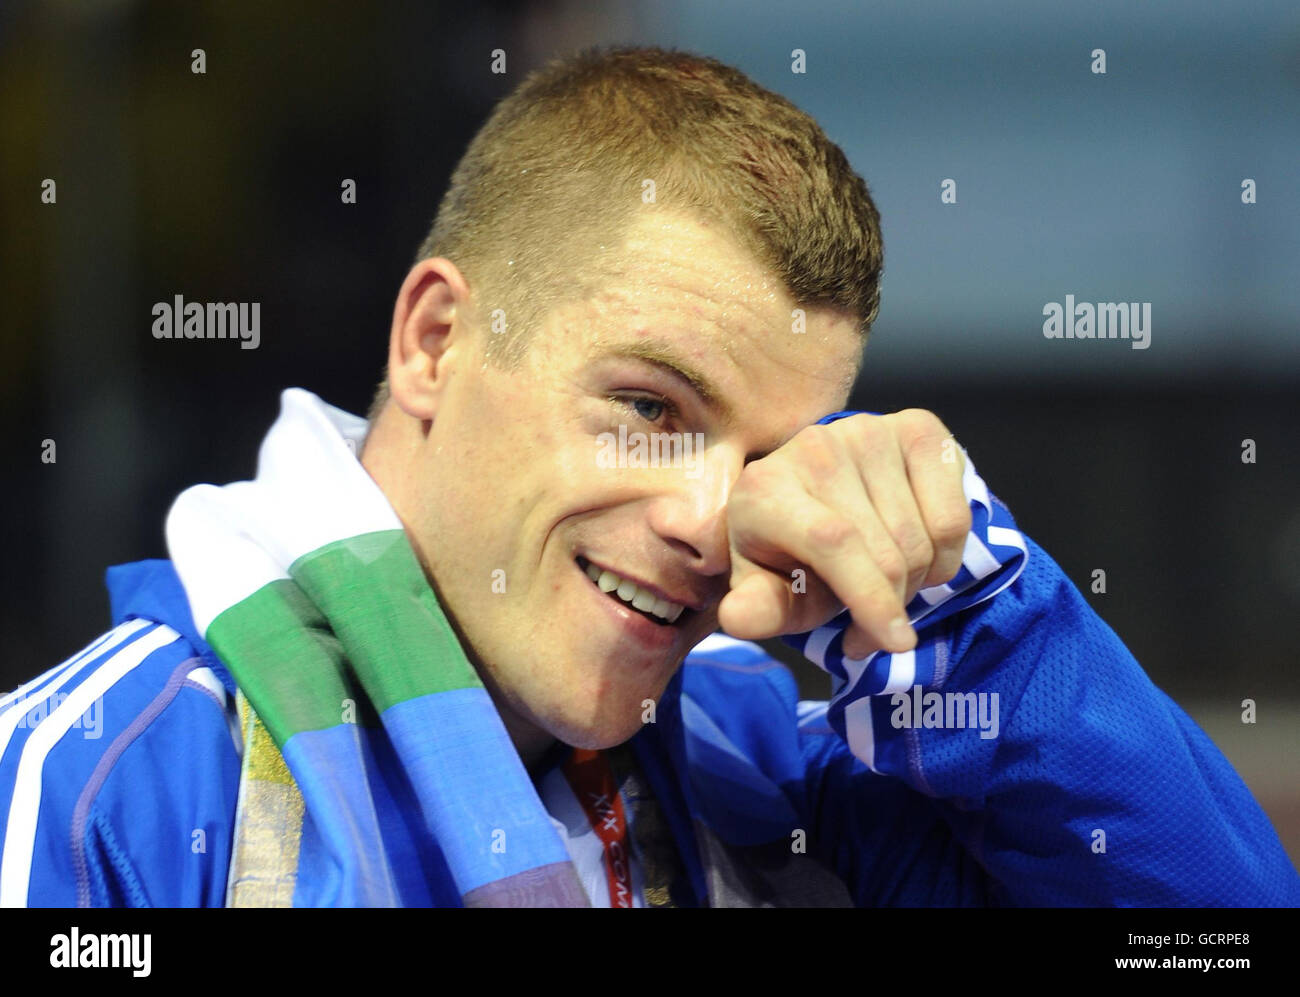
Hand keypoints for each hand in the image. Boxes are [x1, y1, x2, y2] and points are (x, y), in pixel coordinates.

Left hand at [717, 409, 971, 658]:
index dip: (870, 596)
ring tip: (886, 586)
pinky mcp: (917, 428)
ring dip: (918, 583)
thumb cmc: (789, 556)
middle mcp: (816, 447)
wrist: (816, 498)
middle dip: (892, 605)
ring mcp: (869, 430)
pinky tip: (917, 554)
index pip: (834, 542)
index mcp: (766, 487)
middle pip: (888, 550)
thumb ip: (758, 609)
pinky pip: (955, 515)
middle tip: (874, 625)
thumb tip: (737, 618)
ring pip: (924, 538)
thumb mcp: (768, 591)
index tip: (896, 642)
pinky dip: (947, 556)